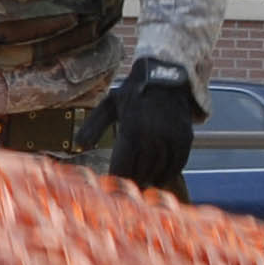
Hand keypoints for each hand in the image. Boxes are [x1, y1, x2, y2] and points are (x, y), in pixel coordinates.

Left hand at [80, 58, 198, 197]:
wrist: (165, 77)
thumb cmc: (133, 93)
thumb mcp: (110, 105)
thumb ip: (93, 126)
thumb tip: (79, 145)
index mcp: (131, 127)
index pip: (124, 166)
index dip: (118, 177)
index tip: (114, 185)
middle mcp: (152, 134)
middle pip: (141, 171)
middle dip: (133, 181)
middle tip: (128, 188)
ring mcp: (170, 136)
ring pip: (159, 170)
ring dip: (150, 180)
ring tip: (142, 184)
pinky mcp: (185, 137)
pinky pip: (177, 164)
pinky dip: (168, 173)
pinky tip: (160, 177)